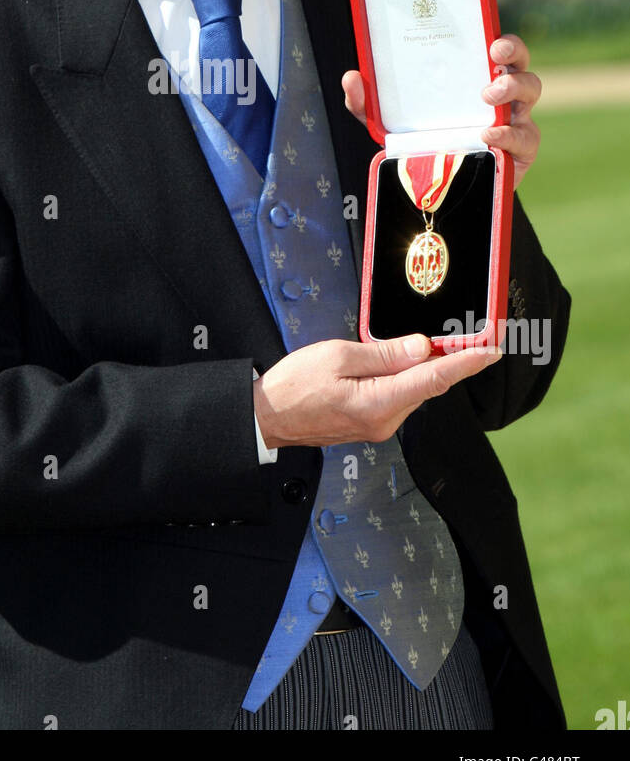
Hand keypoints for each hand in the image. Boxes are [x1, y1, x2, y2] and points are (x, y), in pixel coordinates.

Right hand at [252, 333, 501, 447]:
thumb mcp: (339, 356)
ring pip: (414, 391)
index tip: (492, 351)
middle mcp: (385, 421)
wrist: (268, 417)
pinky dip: (407, 378)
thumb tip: (422, 348)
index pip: (433, 380)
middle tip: (466, 334)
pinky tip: (402, 362)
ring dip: (424, 368)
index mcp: (377, 403)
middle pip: (427, 385)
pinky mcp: (372, 424)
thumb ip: (385, 354)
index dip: (466, 364)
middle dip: (446, 359)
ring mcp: (379, 426)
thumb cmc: (295, 384)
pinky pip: (399, 397)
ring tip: (427, 343)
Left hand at [342, 33, 541, 189]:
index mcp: (476, 79)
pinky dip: (507, 134)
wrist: (438, 193)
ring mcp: (515, 122)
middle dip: (515, 54)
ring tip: (488, 95)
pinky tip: (487, 135)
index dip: (502, 40)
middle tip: (494, 58)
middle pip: (522, 64)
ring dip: (514, 88)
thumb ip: (368, 103)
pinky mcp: (519, 152)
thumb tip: (351, 76)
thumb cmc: (422, 144)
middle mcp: (501, 97)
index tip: (490, 38)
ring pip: (531, 93)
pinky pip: (524, 138)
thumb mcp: (390, 123)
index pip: (498, 50)